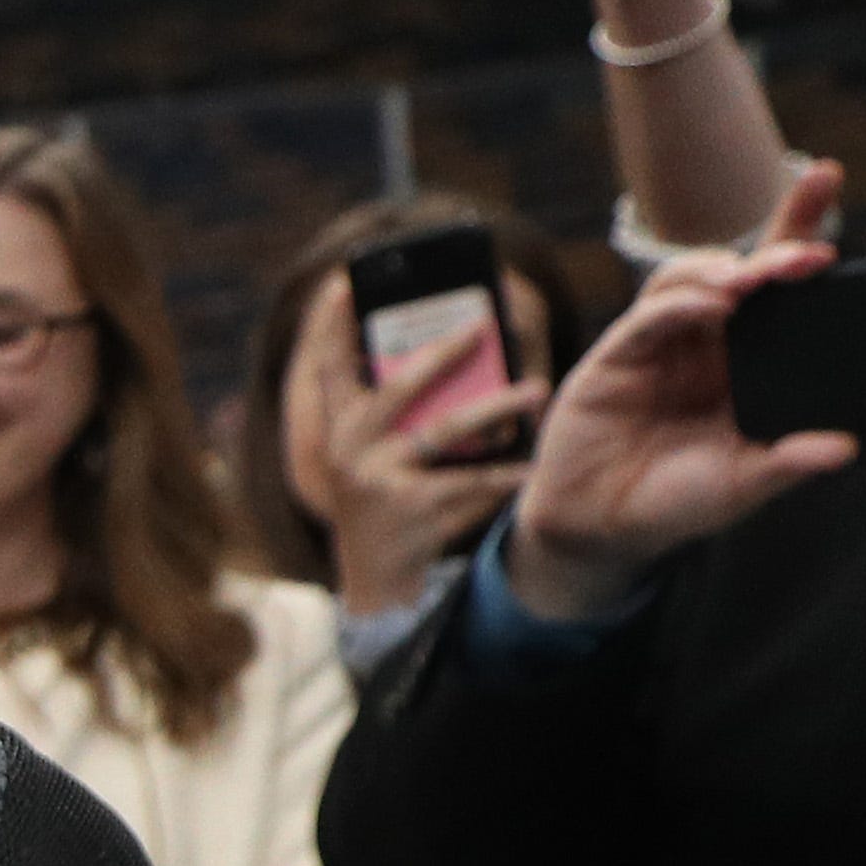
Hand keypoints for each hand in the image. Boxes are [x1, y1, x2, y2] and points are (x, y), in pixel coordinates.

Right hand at [284, 283, 539, 615]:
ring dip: (495, 408)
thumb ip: (400, 415)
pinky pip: (470, 483)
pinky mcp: (410, 511)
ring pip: (443, 431)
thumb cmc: (388, 505)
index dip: (331, 324)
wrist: (375, 585)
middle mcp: (350, 449)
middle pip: (398, 388)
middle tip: (482, 324)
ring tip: (536, 390)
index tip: (344, 281)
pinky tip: (532, 465)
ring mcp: (377, 480)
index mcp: (340, 430)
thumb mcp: (376, 456)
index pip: (329, 368)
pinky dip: (505, 474)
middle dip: (443, 352)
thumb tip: (460, 357)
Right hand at [505, 163, 861, 624]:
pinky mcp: (616, 356)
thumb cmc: (674, 502)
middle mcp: (705, 342)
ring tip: (752, 282)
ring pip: (690, 279)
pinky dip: (680, 305)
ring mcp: (660, 344)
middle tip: (811, 252)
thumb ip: (786, 463)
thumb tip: (844, 448)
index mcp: (744, 362)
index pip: (781, 291)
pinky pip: (649, 318)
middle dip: (779, 238)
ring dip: (723, 272)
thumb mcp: (741, 485)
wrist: (600, 529)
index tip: (832, 186)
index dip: (800, 238)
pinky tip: (710, 307)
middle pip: (742, 267)